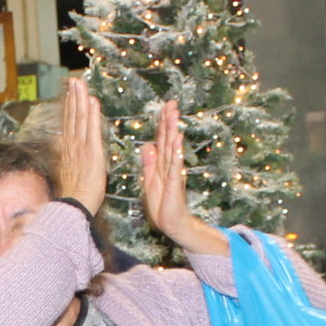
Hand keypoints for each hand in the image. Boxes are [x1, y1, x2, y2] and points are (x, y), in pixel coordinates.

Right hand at [58, 79, 108, 214]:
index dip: (70, 106)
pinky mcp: (92, 153)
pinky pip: (92, 130)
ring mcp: (81, 148)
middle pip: (73, 116)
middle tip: (74, 80)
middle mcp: (72, 145)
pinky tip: (92, 102)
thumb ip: (67, 156)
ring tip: (80, 84)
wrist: (74, 206)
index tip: (71, 92)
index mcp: (67, 149)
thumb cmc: (74, 194)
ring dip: (81, 99)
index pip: (69, 122)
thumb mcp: (68, 172)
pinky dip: (92, 115)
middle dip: (73, 97)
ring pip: (80, 119)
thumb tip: (62, 146)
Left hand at [141, 101, 227, 256]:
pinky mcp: (174, 183)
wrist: (170, 222)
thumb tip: (147, 145)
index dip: (162, 123)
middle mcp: (170, 165)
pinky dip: (176, 153)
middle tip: (172, 103)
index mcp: (162, 163)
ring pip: (173, 148)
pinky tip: (177, 141)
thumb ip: (149, 162)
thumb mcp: (150, 179)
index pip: (161, 139)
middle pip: (168, 139)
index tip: (164, 106)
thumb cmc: (161, 203)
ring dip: (173, 132)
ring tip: (174, 116)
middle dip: (169, 121)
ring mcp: (173, 173)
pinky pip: (175, 166)